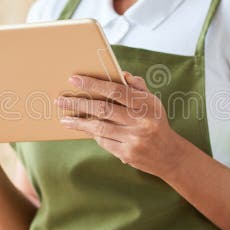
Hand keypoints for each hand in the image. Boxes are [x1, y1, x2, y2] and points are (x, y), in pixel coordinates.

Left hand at [55, 71, 182, 177]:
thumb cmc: (156, 123)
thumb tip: (120, 74)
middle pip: (103, 109)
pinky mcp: (127, 154)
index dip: (93, 84)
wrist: (169, 156)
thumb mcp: (153, 102)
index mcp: (146, 105)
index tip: (74, 80)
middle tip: (61, 100)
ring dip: (79, 123)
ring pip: (99, 128)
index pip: (116, 91)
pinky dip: (93, 134)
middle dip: (79, 104)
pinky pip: (103, 141)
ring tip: (64, 118)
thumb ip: (137, 88)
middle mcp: (140, 122)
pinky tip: (83, 129)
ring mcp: (133, 140)